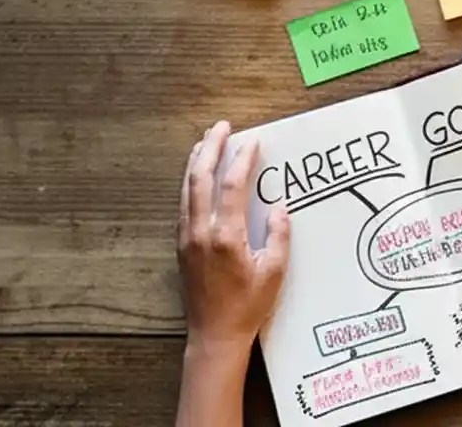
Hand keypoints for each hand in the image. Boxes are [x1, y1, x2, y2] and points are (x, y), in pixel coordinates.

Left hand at [178, 121, 289, 355]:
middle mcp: (200, 233)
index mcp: (226, 237)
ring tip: (206, 141)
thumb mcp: (274, 273)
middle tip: (221, 127)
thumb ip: (279, 237)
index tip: (252, 142)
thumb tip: (280, 207)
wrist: (214, 335)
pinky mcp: (181, 246)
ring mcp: (187, 238)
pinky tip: (196, 175)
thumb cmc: (247, 307)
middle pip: (200, 178)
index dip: (242, 160)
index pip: (231, 186)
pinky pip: (183, 204)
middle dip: (210, 148)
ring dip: (196, 161)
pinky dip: (190, 182)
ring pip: (186, 189)